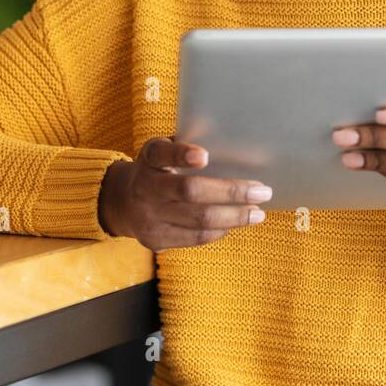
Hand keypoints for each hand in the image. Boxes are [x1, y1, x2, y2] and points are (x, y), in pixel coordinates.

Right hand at [100, 137, 271, 251]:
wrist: (122, 202)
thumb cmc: (159, 169)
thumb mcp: (165, 150)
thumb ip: (189, 145)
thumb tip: (240, 148)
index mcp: (149, 158)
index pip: (162, 154)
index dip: (182, 155)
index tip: (204, 156)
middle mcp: (145, 187)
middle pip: (191, 191)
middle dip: (231, 192)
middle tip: (262, 191)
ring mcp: (149, 217)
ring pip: (198, 220)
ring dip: (235, 217)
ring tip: (258, 213)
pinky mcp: (156, 239)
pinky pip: (195, 238)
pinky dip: (221, 230)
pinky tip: (236, 223)